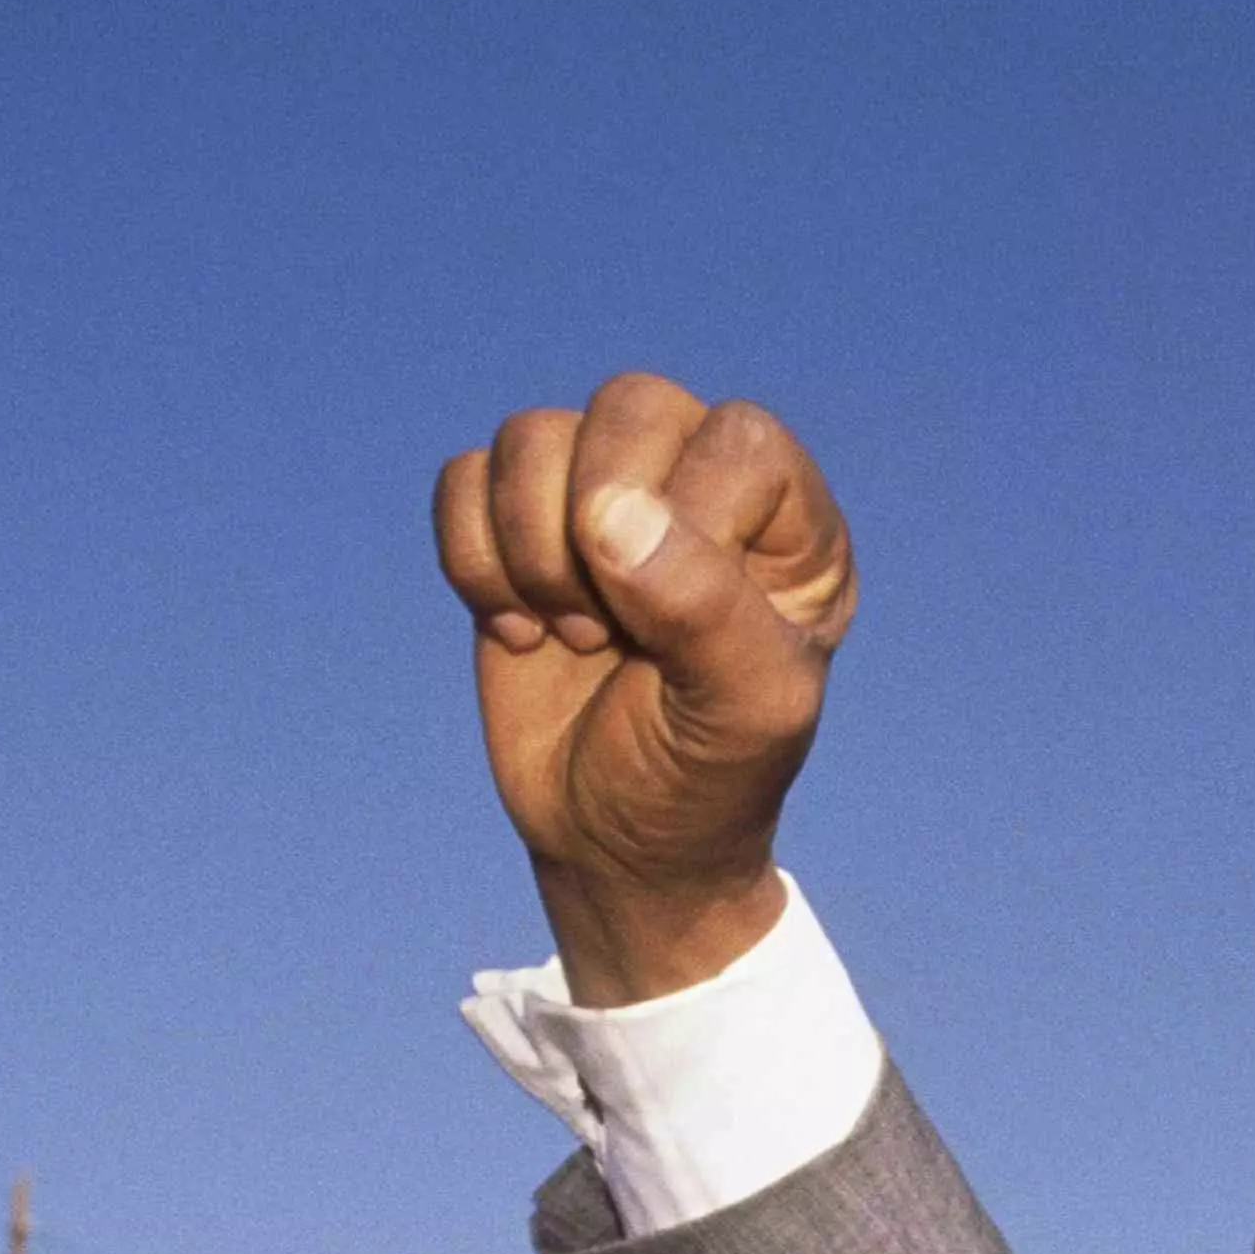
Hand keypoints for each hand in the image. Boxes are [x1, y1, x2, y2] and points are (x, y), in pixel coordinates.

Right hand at [435, 376, 856, 999]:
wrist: (616, 847)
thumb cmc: (704, 780)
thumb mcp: (743, 713)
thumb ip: (705, 607)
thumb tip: (610, 511)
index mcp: (791, 523)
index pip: (736, 440)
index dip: (690, 521)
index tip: (680, 631)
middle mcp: (700, 487)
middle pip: (628, 406)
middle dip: (595, 528)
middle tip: (612, 633)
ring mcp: (602, 501)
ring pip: (531, 435)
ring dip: (529, 549)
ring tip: (572, 634)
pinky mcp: (516, 530)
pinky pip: (463, 476)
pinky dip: (470, 558)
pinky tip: (517, 629)